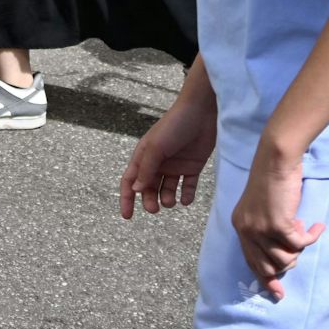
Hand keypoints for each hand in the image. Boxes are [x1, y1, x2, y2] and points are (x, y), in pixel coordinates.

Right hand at [121, 91, 216, 218]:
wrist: (202, 112)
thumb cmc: (174, 125)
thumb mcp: (156, 148)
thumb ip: (146, 169)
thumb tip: (134, 189)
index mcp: (144, 156)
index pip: (130, 180)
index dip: (127, 198)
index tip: (127, 216)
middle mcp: (158, 162)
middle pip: (148, 188)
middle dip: (149, 200)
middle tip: (155, 209)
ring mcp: (176, 165)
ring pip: (167, 189)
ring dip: (167, 199)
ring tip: (171, 201)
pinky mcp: (192, 166)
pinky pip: (187, 186)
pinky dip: (186, 195)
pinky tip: (185, 200)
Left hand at [229, 142, 323, 298]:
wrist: (276, 160)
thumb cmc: (274, 181)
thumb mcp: (263, 209)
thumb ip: (267, 230)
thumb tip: (284, 255)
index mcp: (240, 226)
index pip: (251, 261)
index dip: (265, 278)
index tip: (278, 293)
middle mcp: (246, 230)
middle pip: (269, 266)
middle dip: (288, 261)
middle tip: (298, 243)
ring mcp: (260, 228)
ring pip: (286, 259)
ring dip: (299, 247)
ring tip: (303, 228)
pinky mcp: (277, 225)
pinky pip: (299, 244)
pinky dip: (311, 237)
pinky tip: (316, 226)